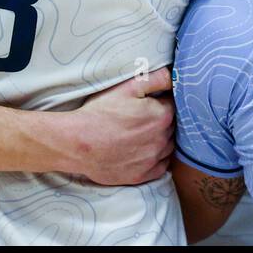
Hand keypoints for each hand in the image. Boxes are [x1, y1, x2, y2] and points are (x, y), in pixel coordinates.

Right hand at [67, 67, 174, 185]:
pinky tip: (142, 151)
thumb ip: (155, 78)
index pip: (172, 105)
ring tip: (139, 134)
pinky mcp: (143, 175)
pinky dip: (155, 159)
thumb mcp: (127, 87)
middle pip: (171, 127)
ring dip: (159, 140)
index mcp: (161, 116)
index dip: (160, 102)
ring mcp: (153, 159)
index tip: (147, 103)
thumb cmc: (100, 112)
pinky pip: (161, 166)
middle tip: (140, 118)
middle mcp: (162, 139)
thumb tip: (174, 77)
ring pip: (167, 146)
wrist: (78, 143)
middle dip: (160, 121)